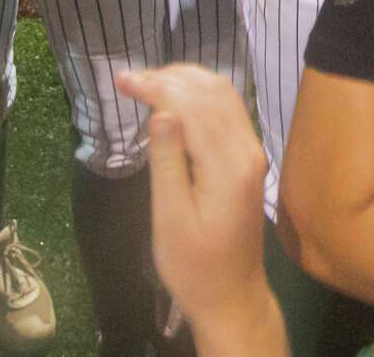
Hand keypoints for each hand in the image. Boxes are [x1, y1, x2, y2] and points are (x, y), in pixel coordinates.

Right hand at [114, 64, 276, 351]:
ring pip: (223, 95)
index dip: (156, 85)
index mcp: (227, 166)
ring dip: (185, 81)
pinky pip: (228, 111)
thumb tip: (159, 112)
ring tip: (146, 84)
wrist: (232, 296)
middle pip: (212, 91)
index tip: (121, 80)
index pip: (193, 105)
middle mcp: (247, 151)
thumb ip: (167, 162)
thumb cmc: (194, 266)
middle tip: (129, 80)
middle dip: (169, 77)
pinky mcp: (249, 159)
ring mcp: (252, 153)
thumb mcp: (170, 220)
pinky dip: (200, 96)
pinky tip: (174, 101)